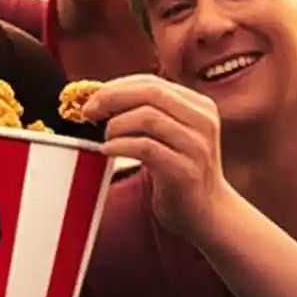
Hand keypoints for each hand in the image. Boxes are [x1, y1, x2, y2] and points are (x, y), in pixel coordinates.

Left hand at [84, 74, 229, 236]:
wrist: (208, 214)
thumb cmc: (178, 172)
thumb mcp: (171, 135)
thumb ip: (148, 114)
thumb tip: (100, 98)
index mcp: (199, 106)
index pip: (152, 82)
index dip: (117, 87)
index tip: (92, 99)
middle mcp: (203, 121)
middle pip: (151, 93)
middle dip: (112, 98)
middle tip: (88, 112)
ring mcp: (197, 146)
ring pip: (148, 117)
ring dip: (116, 125)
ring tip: (104, 139)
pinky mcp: (186, 171)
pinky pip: (146, 148)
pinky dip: (120, 146)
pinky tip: (107, 151)